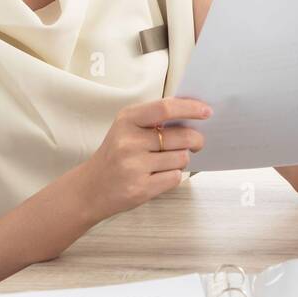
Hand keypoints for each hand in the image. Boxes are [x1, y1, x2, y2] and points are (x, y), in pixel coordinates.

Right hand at [75, 96, 210, 224]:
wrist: (90, 188)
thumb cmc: (115, 155)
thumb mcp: (126, 128)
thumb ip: (154, 119)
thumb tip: (194, 113)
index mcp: (127, 119)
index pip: (165, 108)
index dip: (190, 108)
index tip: (207, 111)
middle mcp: (129, 141)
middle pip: (182, 136)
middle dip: (196, 140)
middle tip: (197, 143)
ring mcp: (134, 166)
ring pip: (182, 158)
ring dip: (181, 160)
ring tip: (165, 162)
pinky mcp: (140, 188)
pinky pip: (175, 177)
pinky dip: (173, 176)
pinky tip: (158, 175)